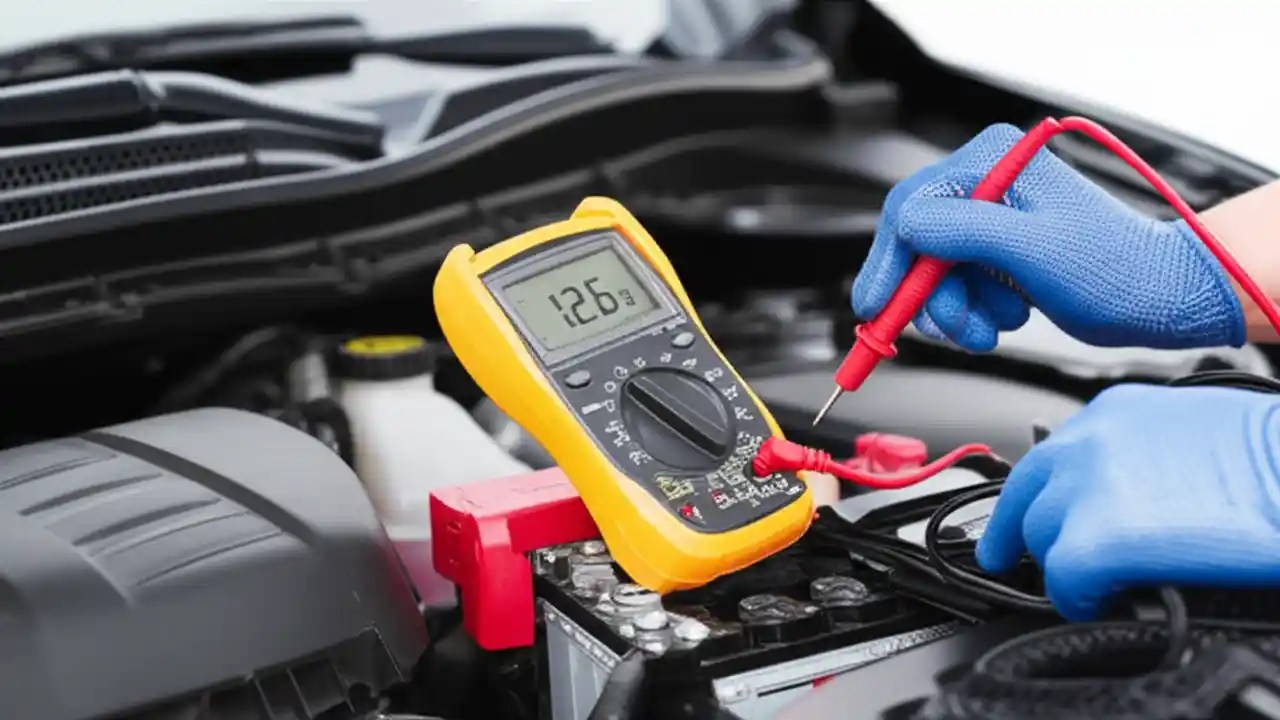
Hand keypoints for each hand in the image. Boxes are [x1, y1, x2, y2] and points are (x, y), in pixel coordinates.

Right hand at [850, 123, 1244, 350]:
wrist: (1160, 298)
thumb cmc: (1114, 269)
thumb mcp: (1031, 249)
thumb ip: (962, 231)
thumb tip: (906, 227)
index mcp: (993, 162)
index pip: (911, 208)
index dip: (889, 262)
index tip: (876, 307)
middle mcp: (987, 181)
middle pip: (917, 244)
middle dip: (930, 295)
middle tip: (949, 328)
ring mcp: (991, 217)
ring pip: (933, 272)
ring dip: (956, 310)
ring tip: (992, 326)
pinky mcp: (997, 250)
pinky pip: (956, 285)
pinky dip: (971, 312)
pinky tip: (1002, 317)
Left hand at [976, 383, 1279, 620]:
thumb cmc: (1271, 457)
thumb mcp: (1193, 433)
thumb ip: (1144, 455)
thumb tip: (1133, 492)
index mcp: (1112, 413)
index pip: (1045, 461)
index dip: (1032, 500)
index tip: (1019, 522)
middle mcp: (1087, 443)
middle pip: (1028, 500)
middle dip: (1033, 535)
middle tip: (1028, 561)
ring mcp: (1085, 490)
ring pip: (1040, 542)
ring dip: (1066, 568)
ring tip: (1099, 586)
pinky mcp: (1094, 541)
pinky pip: (1062, 582)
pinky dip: (1079, 599)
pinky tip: (1106, 603)